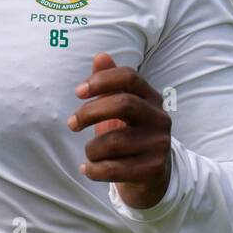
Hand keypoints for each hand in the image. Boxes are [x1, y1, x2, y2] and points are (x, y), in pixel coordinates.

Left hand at [68, 52, 172, 208]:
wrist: (151, 175)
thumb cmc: (129, 135)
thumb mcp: (119, 108)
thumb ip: (110, 82)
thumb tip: (100, 56)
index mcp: (151, 97)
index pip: (129, 77)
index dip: (101, 80)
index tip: (78, 92)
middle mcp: (160, 118)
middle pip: (122, 104)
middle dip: (89, 112)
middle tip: (72, 123)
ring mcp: (159, 144)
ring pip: (113, 142)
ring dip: (91, 148)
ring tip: (90, 153)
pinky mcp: (154, 168)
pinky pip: (113, 169)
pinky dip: (93, 170)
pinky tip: (87, 169)